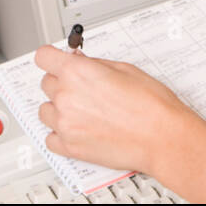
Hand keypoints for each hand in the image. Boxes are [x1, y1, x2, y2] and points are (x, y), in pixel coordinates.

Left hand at [34, 44, 201, 176]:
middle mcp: (66, 96)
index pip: (43, 57)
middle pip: (46, 83)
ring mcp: (65, 124)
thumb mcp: (124, 68)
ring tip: (82, 111)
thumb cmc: (151, 105)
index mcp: (77, 72)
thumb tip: (80, 61)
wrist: (162, 137)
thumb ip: (94, 63)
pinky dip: (60, 134)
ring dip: (58, 109)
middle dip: (61, 83)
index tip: (56, 61)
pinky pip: (50, 138)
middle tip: (82, 88)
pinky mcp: (70, 147)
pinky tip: (77, 129)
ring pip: (45, 111)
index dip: (52, 57)